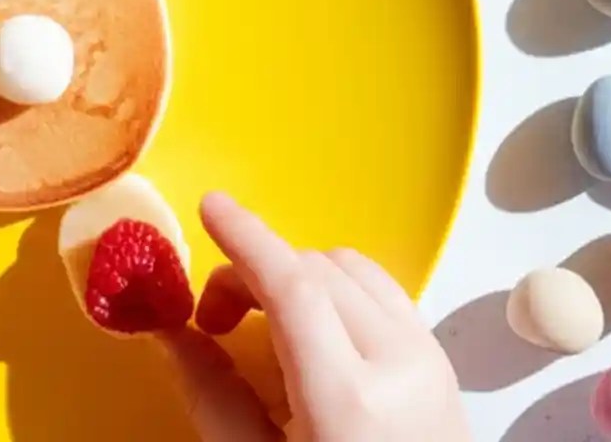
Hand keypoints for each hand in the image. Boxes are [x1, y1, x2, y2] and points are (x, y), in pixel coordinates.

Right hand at [161, 193, 470, 441]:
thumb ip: (213, 395)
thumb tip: (168, 330)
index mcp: (348, 401)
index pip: (294, 286)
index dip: (246, 238)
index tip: (209, 208)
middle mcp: (401, 366)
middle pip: (317, 270)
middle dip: (254, 275)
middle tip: (213, 322)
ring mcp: (430, 361)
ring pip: (352, 269)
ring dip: (298, 279)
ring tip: (264, 329)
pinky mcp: (442, 363)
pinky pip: (383, 293)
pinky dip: (336, 293)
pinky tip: (312, 333)